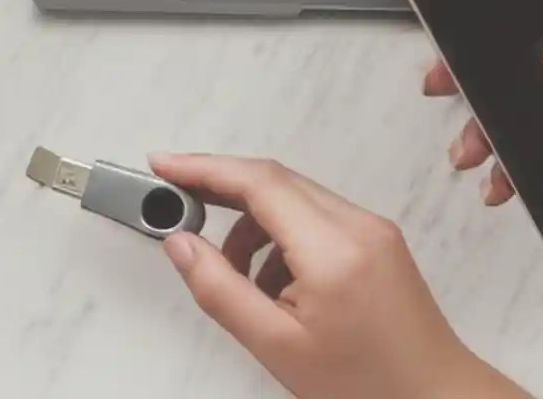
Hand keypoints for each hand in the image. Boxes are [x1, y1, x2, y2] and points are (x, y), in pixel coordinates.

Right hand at [150, 153, 526, 398]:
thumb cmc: (365, 384)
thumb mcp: (277, 345)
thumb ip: (220, 290)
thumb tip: (179, 243)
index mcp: (333, 249)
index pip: (259, 183)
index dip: (204, 168)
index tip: (164, 166)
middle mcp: (358, 225)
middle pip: (275, 182)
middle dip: (221, 191)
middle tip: (178, 208)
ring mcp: (373, 229)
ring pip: (294, 200)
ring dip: (253, 225)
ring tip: (238, 280)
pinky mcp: (377, 240)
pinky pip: (316, 219)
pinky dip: (282, 239)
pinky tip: (273, 286)